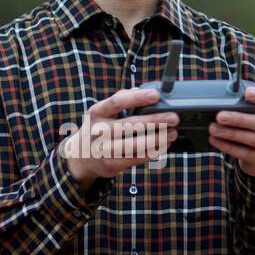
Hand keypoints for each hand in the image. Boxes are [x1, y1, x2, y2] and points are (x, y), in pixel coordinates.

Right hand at [61, 87, 178, 190]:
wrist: (80, 156)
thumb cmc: (97, 128)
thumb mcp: (101, 112)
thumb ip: (119, 100)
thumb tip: (139, 90)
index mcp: (97, 112)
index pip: (117, 102)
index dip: (137, 98)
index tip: (156, 95)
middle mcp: (98, 130)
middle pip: (130, 124)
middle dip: (155, 120)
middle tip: (174, 118)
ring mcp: (104, 149)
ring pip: (135, 144)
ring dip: (157, 139)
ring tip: (173, 134)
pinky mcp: (111, 164)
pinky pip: (136, 158)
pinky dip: (152, 152)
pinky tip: (163, 146)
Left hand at [208, 86, 254, 179]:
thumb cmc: (252, 127)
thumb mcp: (253, 114)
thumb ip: (242, 105)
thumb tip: (219, 98)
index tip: (247, 93)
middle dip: (238, 119)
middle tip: (219, 116)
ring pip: (253, 138)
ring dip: (231, 133)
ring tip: (213, 129)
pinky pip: (244, 153)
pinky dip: (227, 146)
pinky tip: (215, 140)